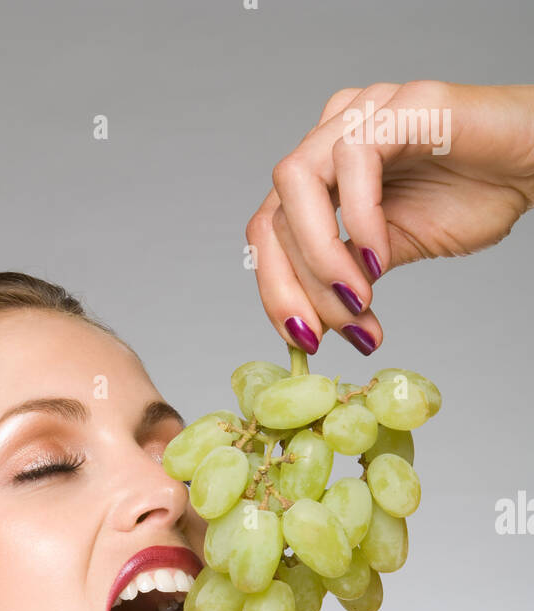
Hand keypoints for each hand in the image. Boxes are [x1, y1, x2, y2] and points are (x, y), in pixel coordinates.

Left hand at [245, 80, 533, 356]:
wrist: (533, 167)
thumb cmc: (471, 197)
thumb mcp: (389, 255)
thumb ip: (344, 279)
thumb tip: (309, 327)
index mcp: (320, 172)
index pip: (267, 232)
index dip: (275, 292)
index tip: (303, 341)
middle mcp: (329, 136)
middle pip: (272, 215)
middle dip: (296, 288)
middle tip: (331, 332)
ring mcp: (361, 114)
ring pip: (296, 183)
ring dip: (319, 256)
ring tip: (358, 300)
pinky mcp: (400, 105)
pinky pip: (355, 159)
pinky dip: (359, 221)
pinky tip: (381, 258)